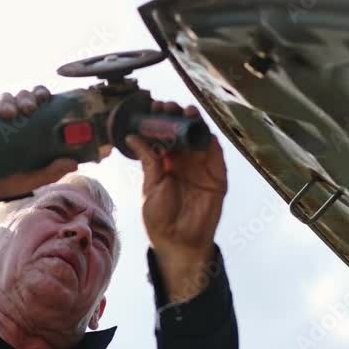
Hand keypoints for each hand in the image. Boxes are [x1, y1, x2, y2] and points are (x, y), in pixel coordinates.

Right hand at [0, 85, 77, 197]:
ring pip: (5, 98)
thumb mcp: (33, 179)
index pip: (40, 100)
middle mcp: (17, 117)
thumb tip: (73, 164)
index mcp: (34, 125)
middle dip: (26, 98)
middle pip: (24, 95)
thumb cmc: (11, 181)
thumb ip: (52, 172)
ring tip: (7, 114)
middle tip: (27, 109)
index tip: (43, 100)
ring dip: (7, 102)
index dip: (42, 94)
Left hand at [127, 100, 226, 302]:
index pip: (163, 134)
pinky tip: (204, 132)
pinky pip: (216, 154)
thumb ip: (147, 160)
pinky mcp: (217, 176)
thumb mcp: (150, 186)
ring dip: (194, 123)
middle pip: (182, 131)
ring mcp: (201, 167)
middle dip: (176, 115)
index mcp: (164, 162)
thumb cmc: (160, 219)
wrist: (179, 242)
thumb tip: (131, 136)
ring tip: (187, 112)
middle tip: (168, 106)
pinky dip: (211, 141)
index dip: (159, 119)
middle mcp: (183, 161)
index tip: (152, 107)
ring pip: (200, 138)